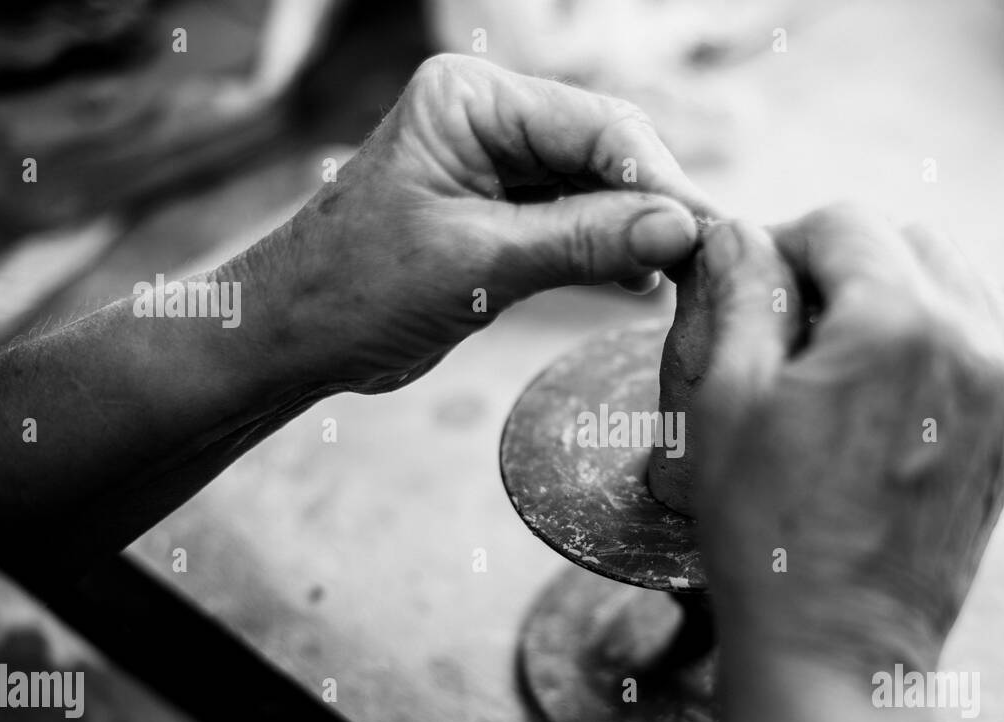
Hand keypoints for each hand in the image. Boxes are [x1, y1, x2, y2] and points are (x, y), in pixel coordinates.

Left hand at [278, 53, 714, 392]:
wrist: (294, 338)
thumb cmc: (357, 290)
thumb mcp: (478, 265)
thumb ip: (582, 241)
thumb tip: (678, 230)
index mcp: (471, 99)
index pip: (595, 126)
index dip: (659, 179)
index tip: (709, 231)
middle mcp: (489, 119)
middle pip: (604, 150)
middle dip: (654, 204)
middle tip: (706, 260)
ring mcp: (496, 166)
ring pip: (596, 188)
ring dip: (635, 231)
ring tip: (680, 277)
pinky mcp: (501, 213)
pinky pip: (574, 221)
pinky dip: (607, 250)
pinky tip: (638, 280)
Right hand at [694, 205, 1003, 672]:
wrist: (838, 646)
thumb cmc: (767, 532)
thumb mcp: (725, 401)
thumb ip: (739, 294)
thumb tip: (738, 234)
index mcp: (898, 322)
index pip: (842, 222)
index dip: (783, 241)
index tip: (750, 286)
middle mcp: (972, 340)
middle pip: (906, 239)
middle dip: (841, 258)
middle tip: (787, 318)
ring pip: (956, 280)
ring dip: (892, 287)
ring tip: (835, 348)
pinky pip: (985, 335)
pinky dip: (935, 329)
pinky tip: (882, 378)